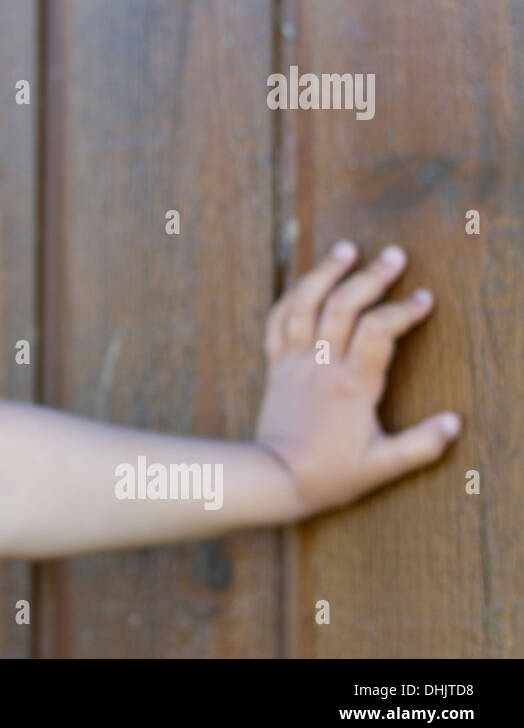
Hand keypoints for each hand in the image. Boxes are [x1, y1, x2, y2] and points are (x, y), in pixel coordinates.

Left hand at [253, 240, 459, 518]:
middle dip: (370, 277)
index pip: (379, 332)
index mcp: (352, 386)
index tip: (424, 298)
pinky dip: (291, 296)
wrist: (273, 478)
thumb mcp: (382, 467)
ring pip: (304, 305)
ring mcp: (295, 362)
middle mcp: (321, 366)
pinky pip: (278, 321)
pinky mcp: (276, 366)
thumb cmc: (330, 474)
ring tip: (346, 249)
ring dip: (325, 273)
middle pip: (343, 307)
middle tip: (395, 254)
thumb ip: (420, 446)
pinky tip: (306, 281)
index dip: (402, 311)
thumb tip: (454, 423)